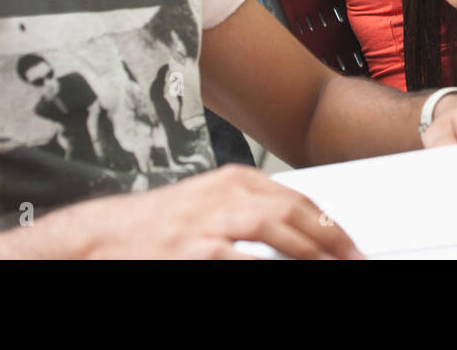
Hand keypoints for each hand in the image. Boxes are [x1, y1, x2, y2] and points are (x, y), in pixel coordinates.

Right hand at [45, 164, 362, 258]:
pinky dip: (271, 268)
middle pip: (296, 213)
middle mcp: (226, 195)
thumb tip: (300, 232)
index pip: (298, 199)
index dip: (330, 223)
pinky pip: (246, 262)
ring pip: (278, 230)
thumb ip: (250, 213)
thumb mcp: (208, 207)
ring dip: (313, 252)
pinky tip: (289, 275)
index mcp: (234, 181)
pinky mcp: (195, 251)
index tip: (351, 245)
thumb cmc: (156, 227)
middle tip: (356, 259)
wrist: (99, 238)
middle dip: (332, 239)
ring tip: (335, 266)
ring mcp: (210, 223)